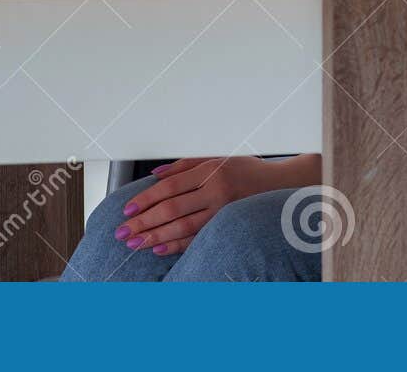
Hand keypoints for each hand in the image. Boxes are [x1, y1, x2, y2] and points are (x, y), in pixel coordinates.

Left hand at [114, 156, 300, 256]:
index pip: (170, 186)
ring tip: (135, 244)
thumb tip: (155, 175)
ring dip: (155, 237)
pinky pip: (199, 239)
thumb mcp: (217, 157)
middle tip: (123, 232)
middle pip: (172, 209)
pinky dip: (177, 245)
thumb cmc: (247, 169)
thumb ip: (185, 164)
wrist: (283, 185)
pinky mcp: (228, 226)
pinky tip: (159, 248)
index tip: (128, 210)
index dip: (147, 199)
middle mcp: (216, 191)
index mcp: (210, 170)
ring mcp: (224, 212)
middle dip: (144, 222)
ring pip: (183, 227)